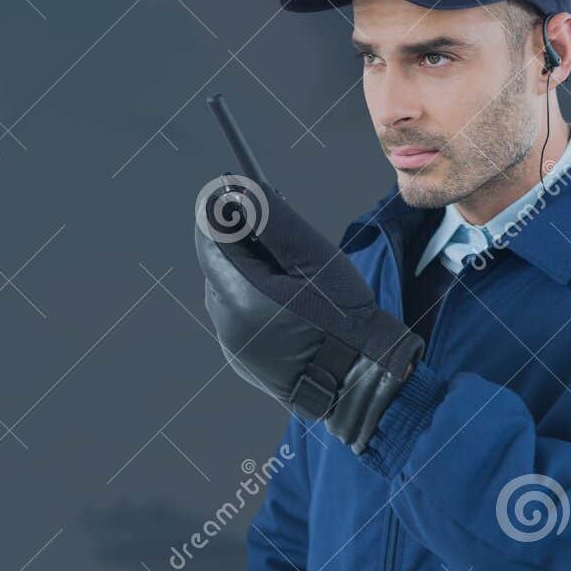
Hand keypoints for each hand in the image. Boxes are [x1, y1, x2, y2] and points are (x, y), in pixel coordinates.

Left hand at [194, 173, 422, 452]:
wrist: (360, 382)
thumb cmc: (342, 316)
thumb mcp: (312, 258)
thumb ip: (271, 221)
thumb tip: (237, 189)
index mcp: (237, 296)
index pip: (210, 238)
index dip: (223, 210)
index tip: (237, 188)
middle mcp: (225, 323)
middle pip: (220, 264)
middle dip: (242, 241)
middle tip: (278, 227)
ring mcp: (233, 346)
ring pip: (230, 290)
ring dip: (251, 271)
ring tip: (292, 270)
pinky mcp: (244, 361)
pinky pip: (240, 317)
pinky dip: (256, 300)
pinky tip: (290, 303)